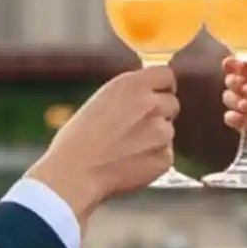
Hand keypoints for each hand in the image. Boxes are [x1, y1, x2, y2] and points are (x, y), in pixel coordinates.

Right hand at [27, 66, 178, 222]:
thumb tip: (150, 94)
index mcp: (133, 85)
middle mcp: (151, 104)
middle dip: (160, 113)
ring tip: (127, 149)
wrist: (74, 173)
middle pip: (172, 103)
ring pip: (168, 131)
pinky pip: (165, 155)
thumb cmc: (78, 138)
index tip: (158, 94)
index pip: (166, 74)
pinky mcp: (164, 158)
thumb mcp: (102, 100)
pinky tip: (130, 164)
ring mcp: (161, 132)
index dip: (163, 86)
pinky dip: (153, 160)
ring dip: (155, 138)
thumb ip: (131, 94)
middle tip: (137, 127)